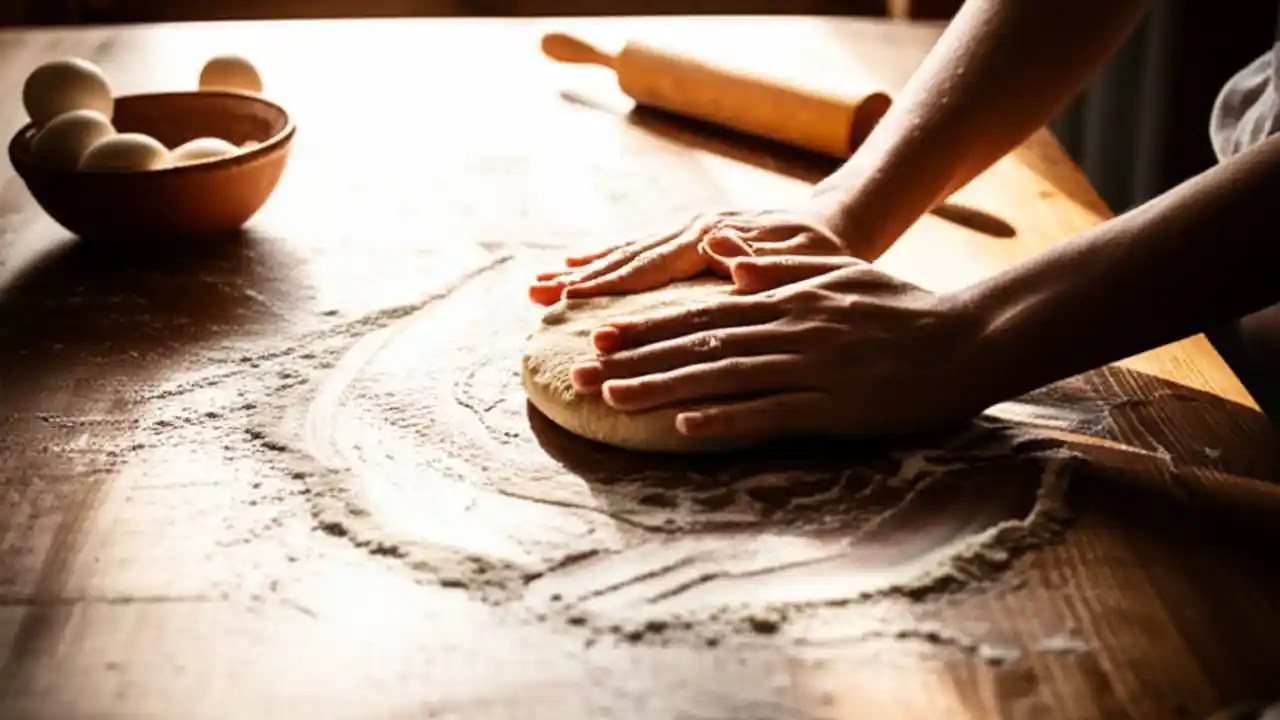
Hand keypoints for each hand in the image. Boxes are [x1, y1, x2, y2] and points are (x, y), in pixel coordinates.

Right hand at [527, 208, 851, 305]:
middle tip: (533, 296)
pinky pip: (640, 253)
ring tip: (537, 286)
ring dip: (582, 270)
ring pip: (626, 253)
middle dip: (579, 279)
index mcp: (714, 239)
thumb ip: (764, 259)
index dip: (609, 285)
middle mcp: (694, 232)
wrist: (836, 225)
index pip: (651, 266)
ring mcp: (689, 233)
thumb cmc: (823, 253)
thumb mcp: (804, 261)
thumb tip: (720, 247)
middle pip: (627, 259)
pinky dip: (606, 260)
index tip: (569, 299)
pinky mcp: (690, 240)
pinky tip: (577, 267)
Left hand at [568, 256, 991, 441]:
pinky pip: (772, 415)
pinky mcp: (836, 408)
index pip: (703, 312)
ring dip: (662, 388)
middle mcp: (789, 330)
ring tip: (610, 399)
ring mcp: (811, 369)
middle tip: (580, 371)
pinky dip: (727, 420)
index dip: (648, 324)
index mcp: (787, 300)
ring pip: (722, 378)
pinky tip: (685, 429)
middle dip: (635, 358)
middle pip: (698, 344)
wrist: (970, 338)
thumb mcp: (839, 275)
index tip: (600, 333)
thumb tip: (724, 260)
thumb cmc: (904, 309)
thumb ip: (780, 269)